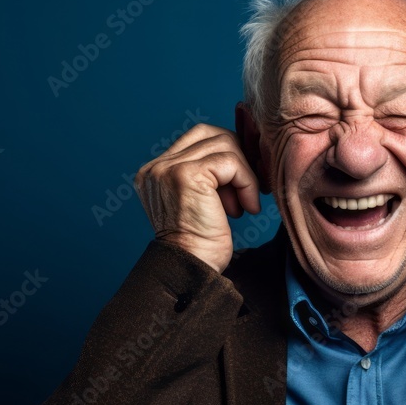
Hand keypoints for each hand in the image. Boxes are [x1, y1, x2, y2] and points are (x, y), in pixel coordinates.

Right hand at [135, 124, 260, 272]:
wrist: (192, 269)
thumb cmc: (201, 244)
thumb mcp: (202, 202)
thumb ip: (209, 177)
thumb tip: (246, 155)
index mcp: (155, 172)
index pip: (198, 139)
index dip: (228, 154)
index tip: (243, 183)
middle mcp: (156, 167)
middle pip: (210, 134)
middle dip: (238, 158)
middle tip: (250, 188)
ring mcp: (168, 168)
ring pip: (224, 144)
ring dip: (244, 175)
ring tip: (243, 205)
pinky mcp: (186, 175)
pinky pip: (231, 162)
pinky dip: (246, 183)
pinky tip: (246, 209)